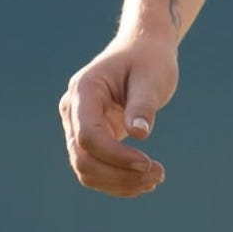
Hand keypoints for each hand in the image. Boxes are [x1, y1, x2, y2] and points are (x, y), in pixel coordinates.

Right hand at [58, 35, 178, 196]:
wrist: (144, 48)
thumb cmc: (150, 58)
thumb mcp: (152, 76)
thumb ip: (143, 104)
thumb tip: (140, 134)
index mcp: (83, 90)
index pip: (88, 135)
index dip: (116, 155)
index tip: (148, 162)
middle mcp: (73, 110)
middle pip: (82, 158)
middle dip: (119, 174)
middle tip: (159, 175)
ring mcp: (78, 125)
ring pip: (86, 169)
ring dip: (119, 182)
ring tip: (156, 179)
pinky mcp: (90, 137)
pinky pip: (96, 168)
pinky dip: (117, 180)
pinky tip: (144, 182)